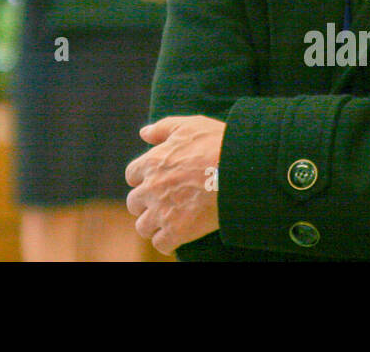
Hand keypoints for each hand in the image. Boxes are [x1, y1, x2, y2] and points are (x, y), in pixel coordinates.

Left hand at [125, 115, 223, 254]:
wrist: (238, 169)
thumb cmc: (215, 144)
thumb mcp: (188, 126)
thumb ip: (162, 128)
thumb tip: (144, 133)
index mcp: (152, 162)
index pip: (132, 175)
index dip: (142, 179)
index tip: (155, 181)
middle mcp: (151, 188)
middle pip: (134, 203)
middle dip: (145, 204)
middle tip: (163, 203)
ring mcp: (162, 211)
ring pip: (143, 227)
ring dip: (153, 225)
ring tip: (169, 223)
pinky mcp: (177, 230)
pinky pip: (161, 244)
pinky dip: (167, 242)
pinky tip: (178, 237)